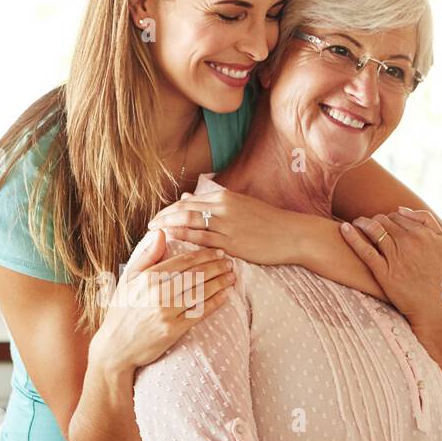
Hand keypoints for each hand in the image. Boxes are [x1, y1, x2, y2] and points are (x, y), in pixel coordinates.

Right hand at [89, 229, 236, 373]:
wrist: (115, 346)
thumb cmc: (121, 310)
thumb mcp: (128, 278)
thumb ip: (147, 256)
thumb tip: (162, 232)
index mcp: (148, 278)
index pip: (183, 261)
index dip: (204, 255)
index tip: (218, 251)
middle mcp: (158, 293)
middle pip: (195, 275)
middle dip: (216, 266)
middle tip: (230, 261)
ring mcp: (167, 312)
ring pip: (200, 292)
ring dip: (220, 282)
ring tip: (232, 276)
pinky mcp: (173, 330)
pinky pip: (199, 313)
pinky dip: (215, 303)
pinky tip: (225, 296)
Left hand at [147, 188, 300, 265]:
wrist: (292, 234)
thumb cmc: (268, 222)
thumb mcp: (241, 205)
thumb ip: (214, 203)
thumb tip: (187, 198)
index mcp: (224, 197)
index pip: (188, 201)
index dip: (169, 209)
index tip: (157, 217)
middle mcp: (223, 208)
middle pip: (183, 210)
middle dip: (163, 217)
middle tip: (149, 226)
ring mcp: (227, 225)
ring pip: (189, 222)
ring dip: (169, 227)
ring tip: (154, 234)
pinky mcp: (232, 243)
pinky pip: (202, 240)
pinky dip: (185, 239)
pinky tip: (173, 243)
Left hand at [338, 206, 441, 328]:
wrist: (436, 306)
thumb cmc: (440, 276)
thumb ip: (426, 222)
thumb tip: (400, 209)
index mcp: (424, 234)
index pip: (398, 216)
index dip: (387, 218)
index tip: (382, 222)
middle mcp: (410, 242)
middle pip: (384, 221)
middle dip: (374, 220)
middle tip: (366, 223)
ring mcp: (396, 256)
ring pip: (373, 230)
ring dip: (362, 224)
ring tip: (355, 224)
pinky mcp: (384, 272)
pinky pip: (364, 250)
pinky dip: (352, 237)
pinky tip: (344, 228)